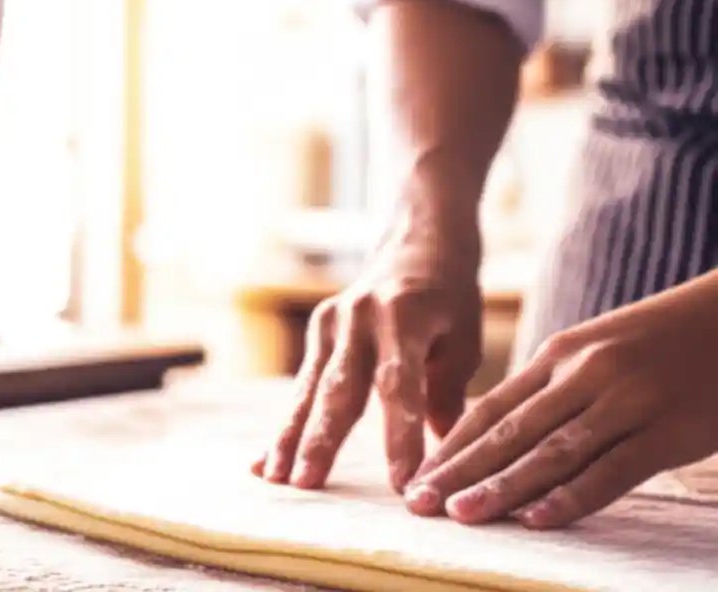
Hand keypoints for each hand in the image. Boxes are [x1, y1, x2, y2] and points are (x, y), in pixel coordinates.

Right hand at [252, 213, 483, 492]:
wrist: (417, 244)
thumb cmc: (450, 301)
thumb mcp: (464, 342)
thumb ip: (448, 398)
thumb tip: (445, 462)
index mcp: (405, 317)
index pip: (398, 385)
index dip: (398, 436)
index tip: (400, 484)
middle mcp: (360, 317)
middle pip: (338, 387)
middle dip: (321, 439)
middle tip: (306, 483)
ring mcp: (331, 322)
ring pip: (309, 389)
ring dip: (290, 437)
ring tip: (275, 478)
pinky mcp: (316, 331)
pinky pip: (302, 386)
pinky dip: (286, 426)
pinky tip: (264, 463)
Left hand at [403, 272, 717, 528]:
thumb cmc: (661, 341)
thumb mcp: (595, 350)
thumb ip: (551, 388)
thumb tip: (499, 432)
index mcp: (559, 355)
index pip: (492, 408)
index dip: (451, 446)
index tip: (416, 476)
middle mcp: (584, 376)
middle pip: (509, 432)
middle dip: (458, 471)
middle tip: (417, 502)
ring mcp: (626, 403)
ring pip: (551, 453)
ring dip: (502, 488)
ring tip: (461, 514)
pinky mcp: (668, 431)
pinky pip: (612, 470)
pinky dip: (572, 497)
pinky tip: (537, 519)